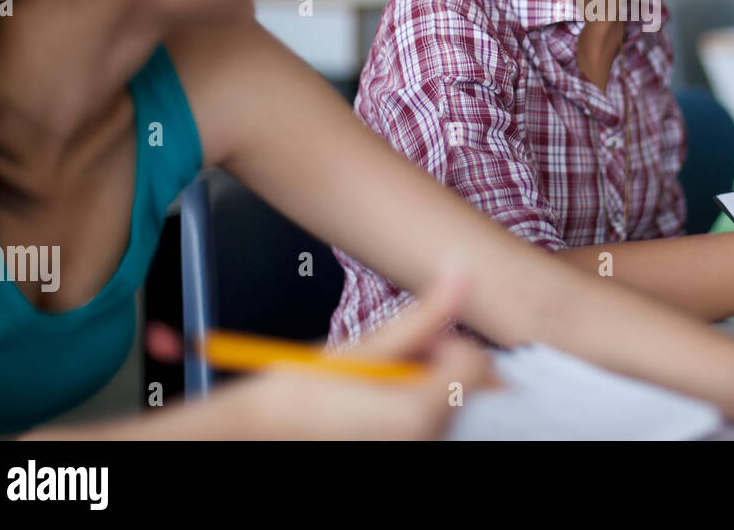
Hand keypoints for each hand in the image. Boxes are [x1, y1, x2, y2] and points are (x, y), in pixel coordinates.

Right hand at [230, 272, 489, 439]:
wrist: (257, 437)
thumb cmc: (296, 398)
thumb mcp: (361, 350)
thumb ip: (420, 318)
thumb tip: (459, 275)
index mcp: (416, 413)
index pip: (476, 366)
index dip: (449, 344)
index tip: (417, 342)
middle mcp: (425, 443)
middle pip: (473, 393)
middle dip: (446, 369)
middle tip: (401, 364)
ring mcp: (419, 455)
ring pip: (455, 412)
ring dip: (434, 391)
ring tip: (386, 388)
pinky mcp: (411, 457)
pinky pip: (435, 431)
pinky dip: (422, 413)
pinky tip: (385, 408)